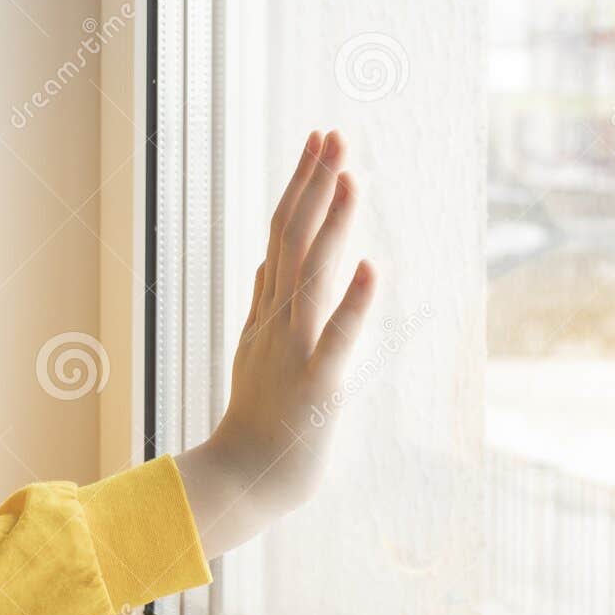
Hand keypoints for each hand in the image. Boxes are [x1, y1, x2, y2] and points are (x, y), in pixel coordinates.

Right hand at [175, 129, 375, 556]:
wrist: (243, 480)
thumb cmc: (259, 420)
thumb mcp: (255, 350)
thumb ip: (262, 302)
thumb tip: (266, 257)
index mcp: (268, 311)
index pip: (283, 232)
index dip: (302, 185)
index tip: (319, 140)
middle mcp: (277, 320)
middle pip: (294, 238)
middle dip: (316, 183)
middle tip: (334, 134)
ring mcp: (294, 349)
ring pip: (311, 274)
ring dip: (331, 223)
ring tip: (350, 176)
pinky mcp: (317, 386)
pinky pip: (335, 339)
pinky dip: (353, 303)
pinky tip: (371, 268)